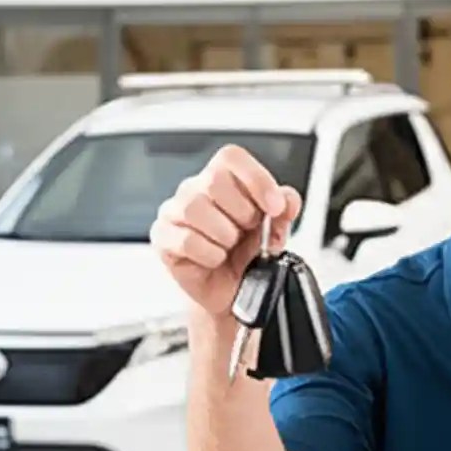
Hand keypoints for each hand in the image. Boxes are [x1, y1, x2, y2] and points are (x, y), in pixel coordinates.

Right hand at [150, 144, 302, 317]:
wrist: (231, 292)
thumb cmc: (246, 255)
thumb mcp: (274, 232)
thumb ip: (284, 211)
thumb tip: (288, 199)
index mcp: (223, 178)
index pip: (231, 158)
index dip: (257, 179)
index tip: (274, 206)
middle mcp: (194, 189)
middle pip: (214, 180)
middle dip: (242, 213)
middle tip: (246, 231)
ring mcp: (174, 212)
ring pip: (196, 209)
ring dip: (224, 235)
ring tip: (229, 246)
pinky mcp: (162, 238)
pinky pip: (186, 240)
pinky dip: (210, 254)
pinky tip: (215, 258)